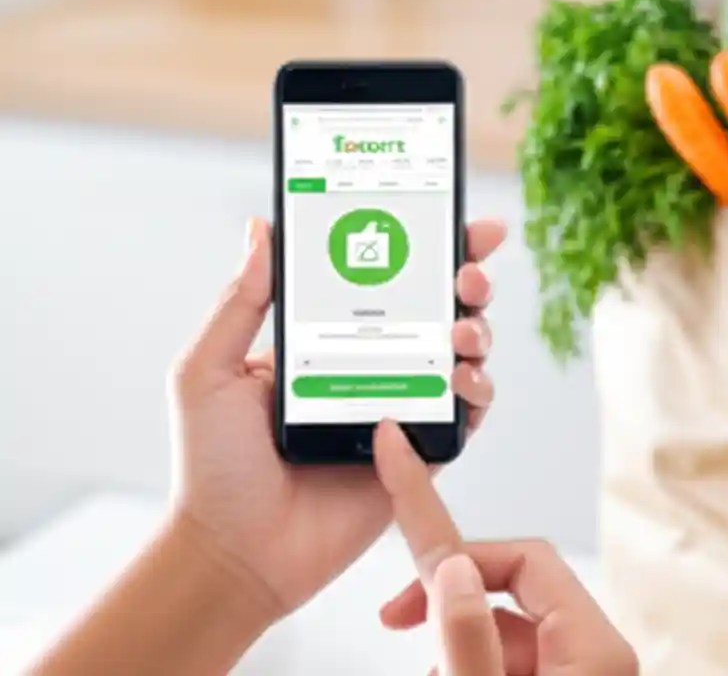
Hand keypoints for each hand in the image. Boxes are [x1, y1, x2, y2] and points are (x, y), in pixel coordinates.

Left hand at [169, 217, 505, 617]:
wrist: (237, 552)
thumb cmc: (212, 466)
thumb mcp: (208, 370)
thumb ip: (241, 301)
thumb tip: (264, 228)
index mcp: (327, 340)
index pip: (384, 279)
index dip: (426, 246)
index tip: (454, 217)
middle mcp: (371, 366)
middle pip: (437, 308)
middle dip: (467, 280)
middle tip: (470, 272)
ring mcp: (399, 408)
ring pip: (462, 355)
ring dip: (476, 332)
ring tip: (461, 332)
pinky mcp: (420, 454)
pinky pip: (465, 415)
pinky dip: (477, 392)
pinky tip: (463, 381)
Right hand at [372, 422, 637, 675]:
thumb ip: (470, 639)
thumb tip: (453, 570)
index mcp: (593, 644)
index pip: (523, 555)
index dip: (453, 535)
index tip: (405, 473)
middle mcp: (593, 650)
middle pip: (510, 586)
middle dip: (448, 596)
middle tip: (395, 615)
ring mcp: (577, 670)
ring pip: (504, 627)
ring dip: (454, 637)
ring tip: (430, 668)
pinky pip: (511, 657)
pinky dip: (468, 658)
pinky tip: (446, 673)